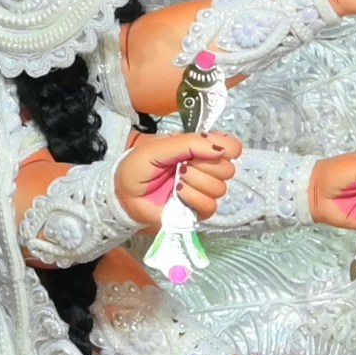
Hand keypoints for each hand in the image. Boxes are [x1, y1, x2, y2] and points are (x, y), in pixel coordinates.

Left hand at [113, 128, 238, 230]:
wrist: (124, 193)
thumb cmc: (139, 166)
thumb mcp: (160, 147)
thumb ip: (190, 143)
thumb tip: (221, 149)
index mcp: (200, 149)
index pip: (231, 146)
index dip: (228, 148)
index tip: (210, 150)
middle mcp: (206, 169)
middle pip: (228, 169)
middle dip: (204, 166)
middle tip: (182, 165)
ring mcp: (203, 191)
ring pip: (220, 188)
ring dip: (196, 182)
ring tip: (177, 180)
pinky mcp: (197, 211)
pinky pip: (210, 206)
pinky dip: (193, 198)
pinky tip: (178, 194)